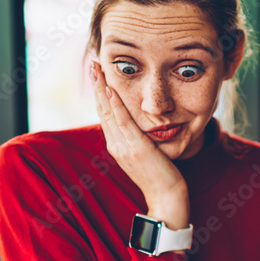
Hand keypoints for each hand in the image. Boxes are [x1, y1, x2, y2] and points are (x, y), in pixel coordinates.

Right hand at [91, 60, 188, 228]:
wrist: (166, 197)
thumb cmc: (161, 177)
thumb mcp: (147, 154)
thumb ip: (139, 140)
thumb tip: (140, 126)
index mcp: (117, 146)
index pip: (105, 114)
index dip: (100, 93)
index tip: (98, 74)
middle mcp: (116, 145)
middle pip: (102, 109)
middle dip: (96, 85)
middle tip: (93, 62)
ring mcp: (124, 147)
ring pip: (108, 112)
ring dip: (101, 88)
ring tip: (97, 68)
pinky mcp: (136, 149)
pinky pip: (123, 123)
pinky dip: (115, 105)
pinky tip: (110, 90)